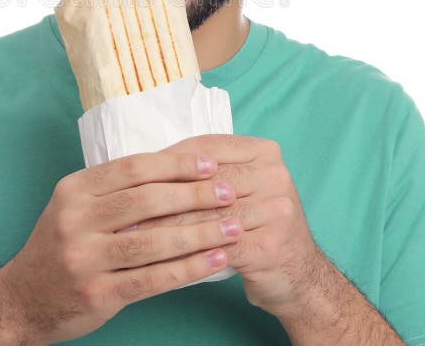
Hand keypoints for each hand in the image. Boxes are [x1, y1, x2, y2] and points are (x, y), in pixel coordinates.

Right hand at [0, 151, 243, 344]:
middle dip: (194, 195)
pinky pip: (154, 278)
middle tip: (229, 192)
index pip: (133, 168)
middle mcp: (76, 220)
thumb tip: (177, 172)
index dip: (175, 165)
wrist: (23, 300)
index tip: (210, 164)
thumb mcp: (76, 207)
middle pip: (147, 200)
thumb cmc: (61, 246)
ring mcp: (85, 258)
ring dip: (200, 233)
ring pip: (154, 241)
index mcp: (75, 190)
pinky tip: (215, 260)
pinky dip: (190, 269)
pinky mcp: (98, 294)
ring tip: (234, 227)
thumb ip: (115, 191)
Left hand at [138, 135, 322, 317]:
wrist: (301, 277)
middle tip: (123, 206)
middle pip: (203, 180)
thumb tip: (147, 163)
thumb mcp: (240, 189)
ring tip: (130, 232)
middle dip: (159, 194)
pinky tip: (157, 259)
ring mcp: (277, 210)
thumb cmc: (256, 227)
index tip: (132, 173)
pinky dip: (183, 253)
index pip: (205, 147)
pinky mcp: (271, 245)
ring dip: (162, 225)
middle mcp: (275, 175)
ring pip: (204, 214)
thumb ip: (208, 172)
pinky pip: (215, 246)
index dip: (166, 160)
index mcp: (265, 152)